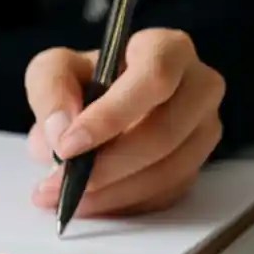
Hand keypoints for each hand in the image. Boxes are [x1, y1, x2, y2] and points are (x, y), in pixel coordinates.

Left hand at [25, 28, 224, 215]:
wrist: (96, 113)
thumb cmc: (82, 82)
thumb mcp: (54, 70)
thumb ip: (50, 90)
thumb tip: (61, 131)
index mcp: (167, 49)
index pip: (154, 77)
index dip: (111, 116)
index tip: (68, 146)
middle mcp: (199, 87)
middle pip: (164, 132)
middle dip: (108, 165)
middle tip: (61, 181)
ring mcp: (203, 130)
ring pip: (167, 171)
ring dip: (111, 192)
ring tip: (63, 197)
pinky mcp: (196, 167)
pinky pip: (165, 194)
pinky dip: (122, 204)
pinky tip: (89, 202)